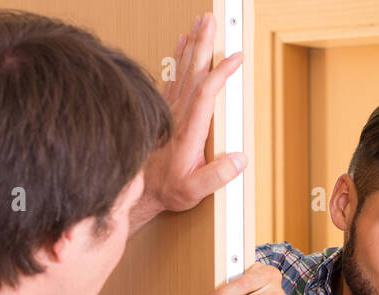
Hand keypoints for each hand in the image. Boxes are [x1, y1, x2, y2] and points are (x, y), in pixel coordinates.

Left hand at [130, 12, 245, 232]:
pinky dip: (179, 57)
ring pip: (183, 69)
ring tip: (200, 24)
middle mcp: (178, 115)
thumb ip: (217, 176)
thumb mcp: (194, 190)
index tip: (236, 57)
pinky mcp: (164, 110)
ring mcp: (170, 110)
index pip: (207, 92)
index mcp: (189, 130)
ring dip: (193, 44)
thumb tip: (240, 158)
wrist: (138, 190)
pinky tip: (182, 44)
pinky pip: (172, 76)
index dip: (222, 72)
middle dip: (204, 43)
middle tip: (211, 21)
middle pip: (193, 71)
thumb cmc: (167, 189)